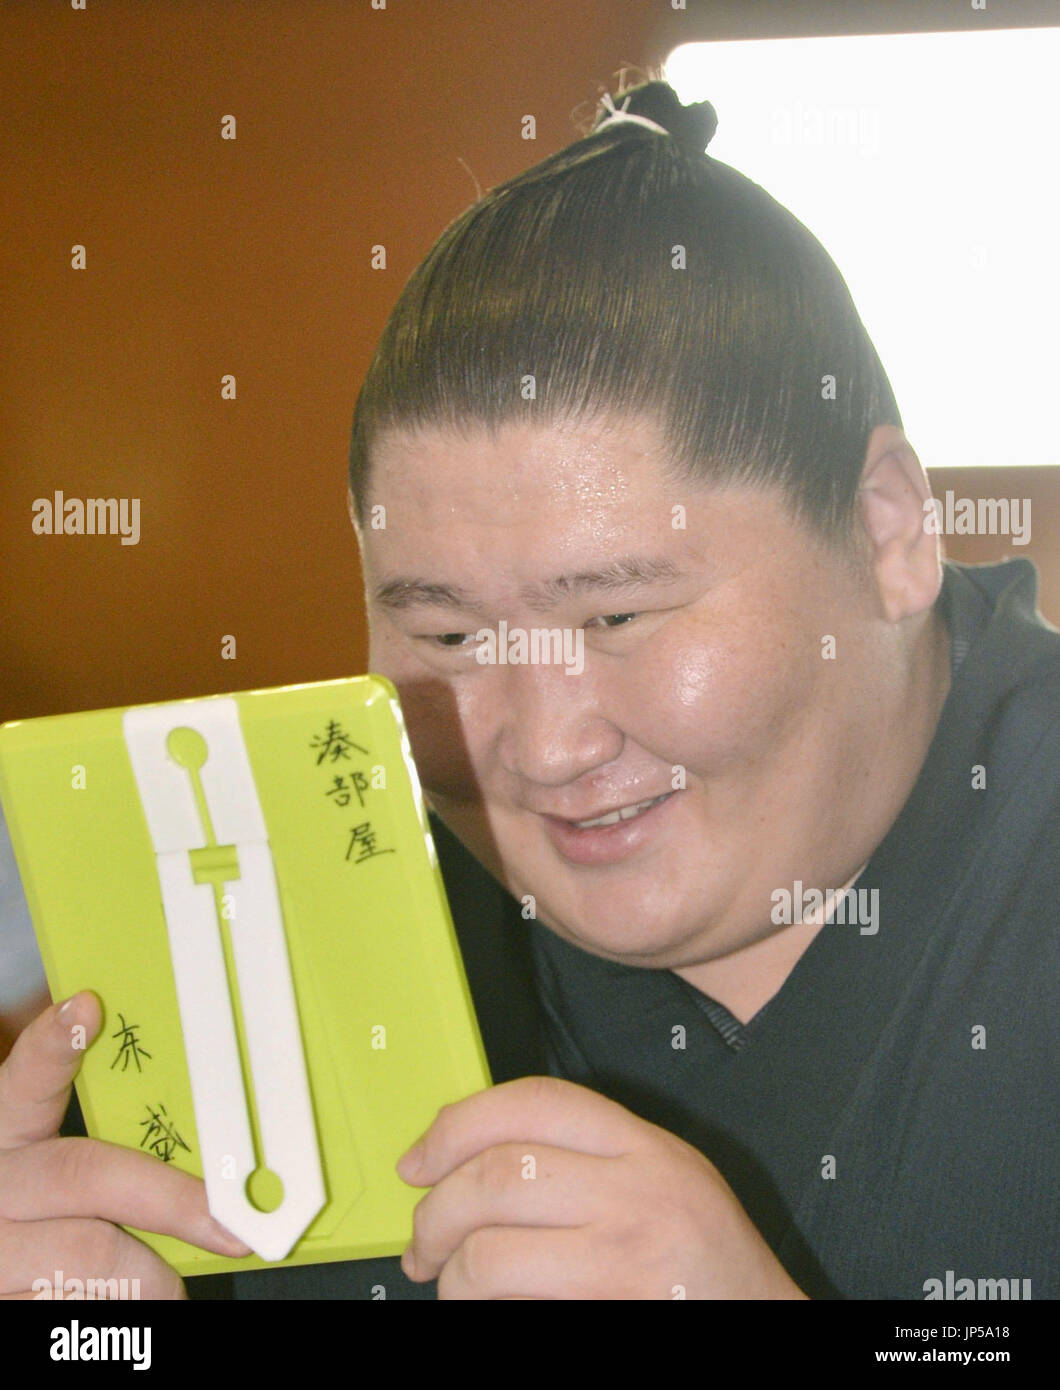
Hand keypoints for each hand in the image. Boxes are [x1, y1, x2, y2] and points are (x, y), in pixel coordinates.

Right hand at [0, 991, 250, 1299]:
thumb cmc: (32, 1219)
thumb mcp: (42, 1167)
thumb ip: (97, 1149)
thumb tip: (202, 1137)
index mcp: (6, 1136)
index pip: (25, 1080)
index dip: (55, 1045)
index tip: (87, 1008)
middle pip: (83, 1175)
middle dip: (169, 1199)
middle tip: (229, 1228)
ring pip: (88, 1256)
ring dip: (148, 1277)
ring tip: (170, 1288)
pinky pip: (72, 1311)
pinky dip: (117, 1316)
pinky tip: (122, 1312)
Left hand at [395, 1075, 807, 1299]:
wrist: (766, 1328)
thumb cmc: (706, 1267)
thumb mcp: (661, 1181)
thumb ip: (584, 1157)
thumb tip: (466, 1160)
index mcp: (644, 1146)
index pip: (532, 1103)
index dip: (455, 1125)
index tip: (417, 1161)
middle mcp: (639, 1192)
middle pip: (497, 1174)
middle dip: (435, 1214)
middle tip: (423, 1245)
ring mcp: (627, 1260)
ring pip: (491, 1255)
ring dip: (452, 1279)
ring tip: (454, 1288)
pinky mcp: (617, 1312)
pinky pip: (516, 1309)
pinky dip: (485, 1313)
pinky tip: (490, 1313)